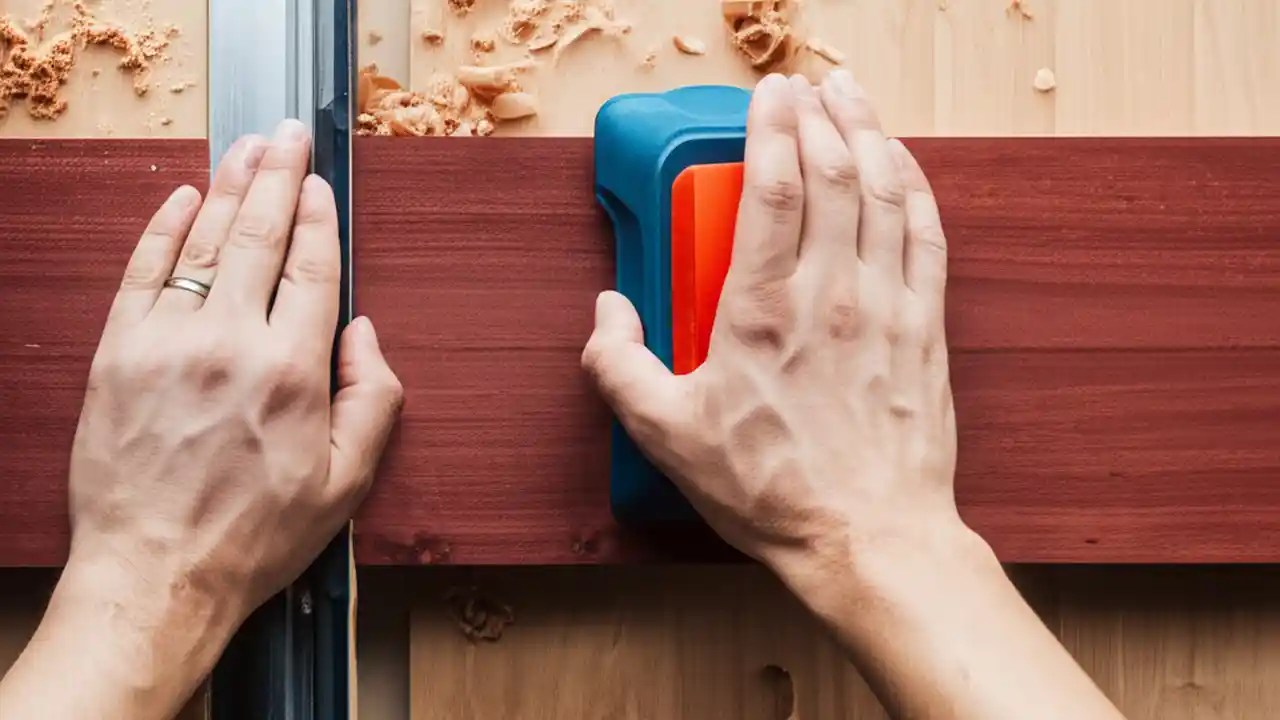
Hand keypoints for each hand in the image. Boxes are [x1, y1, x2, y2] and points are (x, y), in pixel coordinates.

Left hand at [68, 120, 401, 637]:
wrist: (155, 574)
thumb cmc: (254, 535)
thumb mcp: (346, 482)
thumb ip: (373, 399)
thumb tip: (363, 333)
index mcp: (293, 372)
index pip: (311, 269)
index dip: (318, 218)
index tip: (321, 184)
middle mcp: (230, 343)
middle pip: (258, 238)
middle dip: (278, 178)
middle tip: (287, 136)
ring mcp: (166, 343)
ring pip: (202, 244)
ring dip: (228, 188)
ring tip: (245, 149)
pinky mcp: (118, 354)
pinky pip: (141, 273)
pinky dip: (161, 230)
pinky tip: (182, 198)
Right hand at [584, 71, 961, 574]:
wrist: (868, 537)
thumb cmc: (772, 489)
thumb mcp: (666, 436)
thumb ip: (618, 366)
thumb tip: (608, 310)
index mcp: (762, 311)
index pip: (773, 188)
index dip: (771, 128)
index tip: (768, 96)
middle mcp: (830, 294)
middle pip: (833, 173)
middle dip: (819, 114)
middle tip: (806, 86)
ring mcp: (886, 307)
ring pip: (884, 191)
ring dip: (868, 132)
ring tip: (851, 98)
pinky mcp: (925, 328)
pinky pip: (926, 234)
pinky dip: (915, 186)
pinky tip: (902, 162)